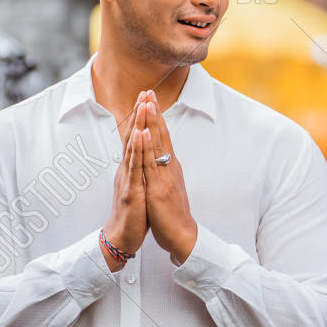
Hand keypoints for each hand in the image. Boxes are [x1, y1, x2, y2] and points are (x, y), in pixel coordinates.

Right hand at [102, 105, 149, 265]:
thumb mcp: (136, 186)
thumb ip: (137, 170)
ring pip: (132, 147)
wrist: (121, 237)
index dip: (140, 118)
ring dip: (138, 124)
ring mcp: (128, 178)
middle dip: (138, 114)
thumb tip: (140, 156)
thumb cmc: (132, 213)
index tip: (146, 98)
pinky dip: (137, 149)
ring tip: (143, 104)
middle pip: (132, 136)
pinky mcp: (131, 190)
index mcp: (130, 168)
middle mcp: (127, 169)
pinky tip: (140, 134)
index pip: (135, 138)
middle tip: (144, 91)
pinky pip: (135, 167)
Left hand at [137, 89, 197, 264]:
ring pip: (157, 144)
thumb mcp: (166, 187)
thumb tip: (158, 160)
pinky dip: (147, 146)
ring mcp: (164, 175)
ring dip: (151, 122)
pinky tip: (144, 132)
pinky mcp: (159, 187)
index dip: (156, 118)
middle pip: (161, 134)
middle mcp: (169, 166)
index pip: (162, 136)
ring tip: (147, 102)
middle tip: (148, 91)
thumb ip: (162, 172)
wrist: (183, 236)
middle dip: (154, 112)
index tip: (150, 99)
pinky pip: (151, 163)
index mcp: (169, 166)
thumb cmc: (172, 214)